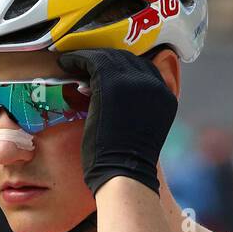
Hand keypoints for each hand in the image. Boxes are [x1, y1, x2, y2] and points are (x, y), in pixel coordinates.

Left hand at [56, 49, 177, 197]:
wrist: (123, 175)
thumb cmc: (126, 164)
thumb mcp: (140, 131)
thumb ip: (136, 110)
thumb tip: (117, 102)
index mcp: (166, 96)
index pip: (145, 68)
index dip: (122, 66)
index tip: (105, 69)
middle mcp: (154, 84)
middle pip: (127, 59)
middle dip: (106, 59)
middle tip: (86, 61)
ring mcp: (134, 81)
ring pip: (109, 56)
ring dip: (89, 57)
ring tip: (73, 60)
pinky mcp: (112, 82)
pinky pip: (93, 60)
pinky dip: (77, 59)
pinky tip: (66, 64)